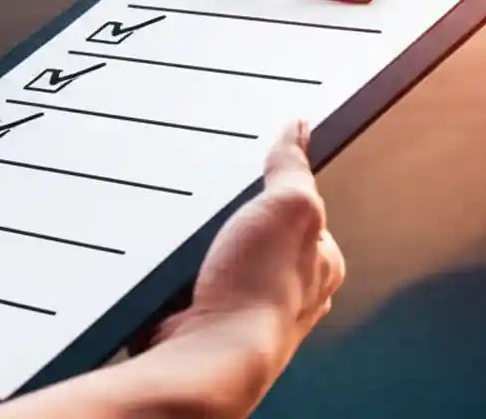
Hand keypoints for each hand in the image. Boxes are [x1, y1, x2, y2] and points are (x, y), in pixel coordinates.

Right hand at [0, 121, 345, 418]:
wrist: (204, 356)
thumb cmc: (257, 295)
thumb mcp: (290, 207)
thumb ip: (293, 167)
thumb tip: (300, 129)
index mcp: (316, 263)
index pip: (300, 210)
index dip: (278, 186)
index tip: (256, 165)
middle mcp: (282, 289)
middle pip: (254, 232)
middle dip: (231, 216)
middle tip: (211, 204)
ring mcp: (239, 306)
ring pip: (216, 256)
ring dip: (197, 245)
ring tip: (184, 236)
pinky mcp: (199, 318)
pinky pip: (184, 280)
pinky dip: (172, 272)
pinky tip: (168, 267)